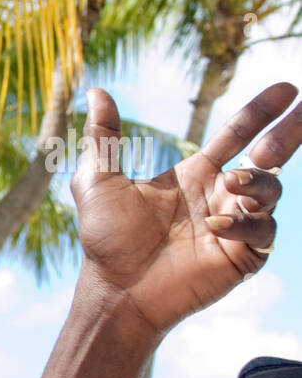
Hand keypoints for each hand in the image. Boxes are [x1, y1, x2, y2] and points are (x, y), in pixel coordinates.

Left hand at [72, 83, 301, 337]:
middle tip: (295, 118)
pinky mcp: (240, 256)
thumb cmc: (105, 239)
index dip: (260, 112)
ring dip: (258, 182)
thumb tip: (96, 91)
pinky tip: (215, 225)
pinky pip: (262, 231)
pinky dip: (244, 223)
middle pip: (269, 159)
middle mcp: (219, 196)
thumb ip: (104, 138)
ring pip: (272, 191)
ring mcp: (233, 225)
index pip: (237, 135)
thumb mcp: (98, 181)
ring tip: (231, 182)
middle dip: (287, 135)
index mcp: (195, 175)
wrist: (114, 288)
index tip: (287, 89)